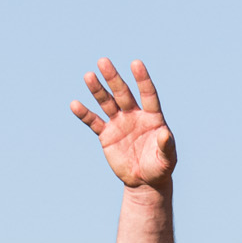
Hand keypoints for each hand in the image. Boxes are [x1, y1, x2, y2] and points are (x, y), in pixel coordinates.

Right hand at [71, 58, 176, 189]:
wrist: (144, 181)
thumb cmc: (159, 167)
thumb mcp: (167, 159)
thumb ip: (167, 145)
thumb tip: (165, 134)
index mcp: (152, 116)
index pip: (148, 94)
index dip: (142, 79)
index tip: (136, 63)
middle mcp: (134, 115)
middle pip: (123, 93)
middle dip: (113, 78)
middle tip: (103, 61)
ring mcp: (119, 123)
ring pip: (107, 103)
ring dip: (97, 90)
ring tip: (88, 76)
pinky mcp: (107, 135)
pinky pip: (94, 122)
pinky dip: (84, 114)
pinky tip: (75, 104)